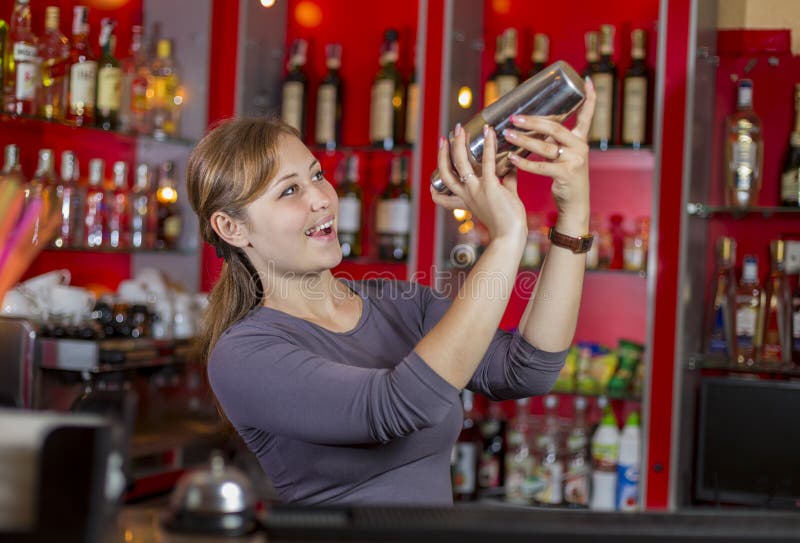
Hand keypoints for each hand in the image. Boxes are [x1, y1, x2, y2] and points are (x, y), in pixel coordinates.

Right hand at [430, 122, 526, 245]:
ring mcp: (476, 190)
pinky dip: (488, 145)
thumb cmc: (509, 222)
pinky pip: (486, 162)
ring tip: (460, 129)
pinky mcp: (490, 187)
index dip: (434, 190)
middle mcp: (467, 195)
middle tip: (446, 137)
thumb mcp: (505, 199)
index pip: (443, 198)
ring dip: (459, 144)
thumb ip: (506, 182)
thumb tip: (511, 167)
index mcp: (467, 202)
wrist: (511, 236)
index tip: (431, 185)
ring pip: (460, 164)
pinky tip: (489, 132)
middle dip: (444, 153)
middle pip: (446, 173)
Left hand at [502, 77, 596, 227]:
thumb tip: (527, 127)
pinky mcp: (566, 173)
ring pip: (545, 146)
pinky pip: (541, 166)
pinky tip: (511, 159)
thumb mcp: (563, 156)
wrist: (575, 204)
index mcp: (580, 140)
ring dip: (523, 140)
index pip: (587, 115)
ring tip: (507, 135)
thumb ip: (552, 142)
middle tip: (514, 118)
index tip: (586, 79)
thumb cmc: (565, 178)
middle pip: (554, 127)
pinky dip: (524, 163)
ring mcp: (575, 160)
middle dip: (532, 121)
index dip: (589, 98)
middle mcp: (580, 147)